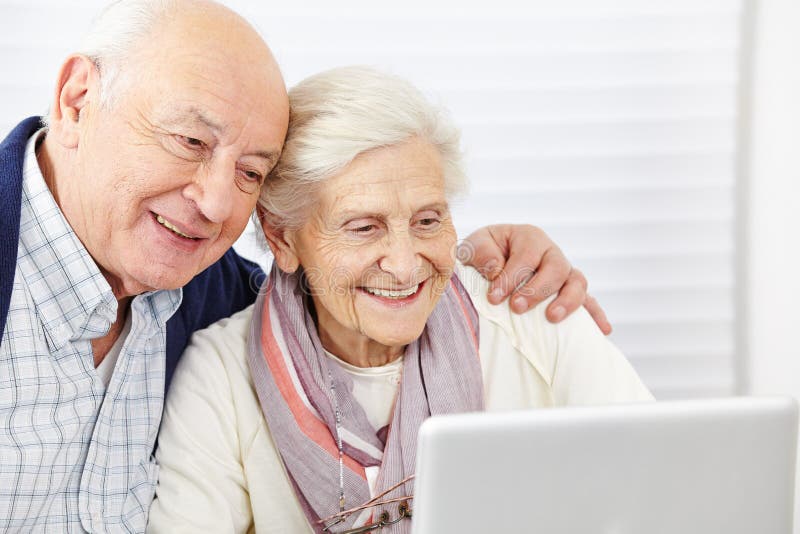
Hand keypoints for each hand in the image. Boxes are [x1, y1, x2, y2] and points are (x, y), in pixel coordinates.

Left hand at [458, 224, 611, 334]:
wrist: (488, 262)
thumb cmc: (483, 254)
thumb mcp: (474, 247)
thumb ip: (482, 253)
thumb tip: (497, 270)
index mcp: (529, 237)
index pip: (526, 256)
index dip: (511, 277)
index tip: (494, 298)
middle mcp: (551, 253)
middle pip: (556, 268)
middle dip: (538, 290)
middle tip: (517, 308)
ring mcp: (564, 272)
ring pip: (577, 282)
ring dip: (567, 301)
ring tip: (551, 318)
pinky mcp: (569, 292)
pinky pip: (589, 301)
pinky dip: (596, 314)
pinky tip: (601, 330)